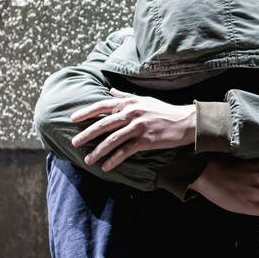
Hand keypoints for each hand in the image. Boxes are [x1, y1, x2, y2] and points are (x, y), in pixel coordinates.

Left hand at [71, 89, 195, 171]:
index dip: (86, 112)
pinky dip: (114, 159)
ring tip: (88, 160)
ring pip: (112, 139)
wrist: (186, 121)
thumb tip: (111, 91)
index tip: (73, 119)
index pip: (103, 106)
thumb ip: (126, 96)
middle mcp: (132, 113)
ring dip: (98, 151)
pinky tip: (106, 167)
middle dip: (86, 134)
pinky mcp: (146, 140)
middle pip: (103, 124)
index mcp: (129, 102)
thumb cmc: (164, 110)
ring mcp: (138, 126)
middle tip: (74, 143)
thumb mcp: (144, 99)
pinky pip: (125, 151)